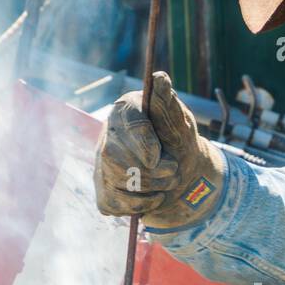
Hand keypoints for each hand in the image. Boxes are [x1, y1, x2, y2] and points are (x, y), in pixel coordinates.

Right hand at [94, 71, 224, 228]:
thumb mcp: (181, 125)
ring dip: (154, 187)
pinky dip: (143, 205)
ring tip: (166, 180)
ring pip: (121, 183)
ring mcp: (101, 166)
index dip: (144, 144)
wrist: (183, 176)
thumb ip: (168, 106)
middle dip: (156, 171)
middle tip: (173, 171)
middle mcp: (108, 136)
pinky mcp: (104, 194)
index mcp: (125, 110)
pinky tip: (152, 194)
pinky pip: (119, 205)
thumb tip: (159, 79)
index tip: (159, 156)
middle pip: (119, 159)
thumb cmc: (180, 144)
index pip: (125, 125)